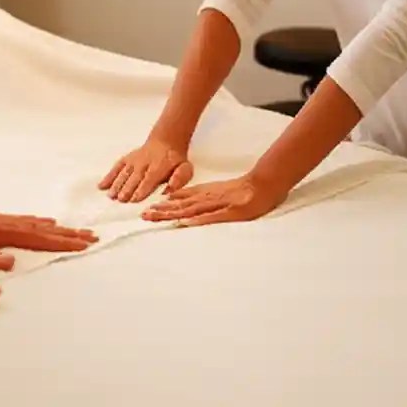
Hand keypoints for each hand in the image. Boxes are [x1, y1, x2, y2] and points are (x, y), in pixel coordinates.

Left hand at [0, 201, 98, 270]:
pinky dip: (37, 222)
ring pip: (34, 224)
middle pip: (41, 230)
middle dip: (67, 235)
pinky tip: (43, 222)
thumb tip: (11, 261)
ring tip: (75, 230)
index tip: (82, 244)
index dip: (59, 243)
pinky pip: (22, 220)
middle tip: (91, 237)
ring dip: (56, 229)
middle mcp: (1, 224)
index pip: (34, 239)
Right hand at [99, 139, 194, 202]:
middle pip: (135, 177)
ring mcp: (134, 160)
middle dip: (128, 188)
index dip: (142, 188)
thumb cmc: (175, 160)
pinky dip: (109, 176)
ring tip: (111, 196)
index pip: (150, 178)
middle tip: (121, 199)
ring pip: (124, 173)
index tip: (135, 198)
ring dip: (117, 184)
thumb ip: (179, 179)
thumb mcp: (185, 168)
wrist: (166, 141)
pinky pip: (116, 167)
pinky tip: (101, 186)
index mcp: (160, 166)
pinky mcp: (127, 159)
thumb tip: (170, 190)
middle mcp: (144, 162)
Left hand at [141, 173, 288, 225]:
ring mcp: (218, 204)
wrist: (262, 184)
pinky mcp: (230, 211)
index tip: (145, 212)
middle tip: (144, 217)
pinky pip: (211, 216)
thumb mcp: (214, 191)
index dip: (162, 207)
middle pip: (181, 206)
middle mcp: (207, 198)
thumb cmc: (240, 190)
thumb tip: (174, 200)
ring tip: (157, 218)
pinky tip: (184, 222)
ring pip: (191, 210)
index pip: (178, 202)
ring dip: (173, 214)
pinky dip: (197, 220)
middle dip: (162, 211)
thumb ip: (195, 195)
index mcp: (203, 194)